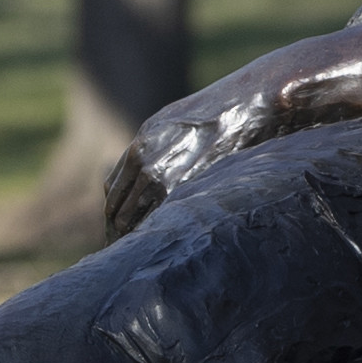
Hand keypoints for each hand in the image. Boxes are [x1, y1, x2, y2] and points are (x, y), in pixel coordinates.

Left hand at [104, 84, 283, 242]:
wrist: (248, 104)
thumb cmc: (222, 112)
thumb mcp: (177, 123)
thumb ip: (157, 148)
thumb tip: (150, 175)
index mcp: (141, 144)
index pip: (113, 190)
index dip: (115, 212)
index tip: (118, 229)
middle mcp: (144, 160)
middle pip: (119, 210)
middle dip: (119, 233)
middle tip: (124, 255)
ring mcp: (163, 176)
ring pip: (135, 220)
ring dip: (135, 239)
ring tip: (142, 259)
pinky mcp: (185, 188)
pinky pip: (160, 221)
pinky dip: (156, 236)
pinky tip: (164, 247)